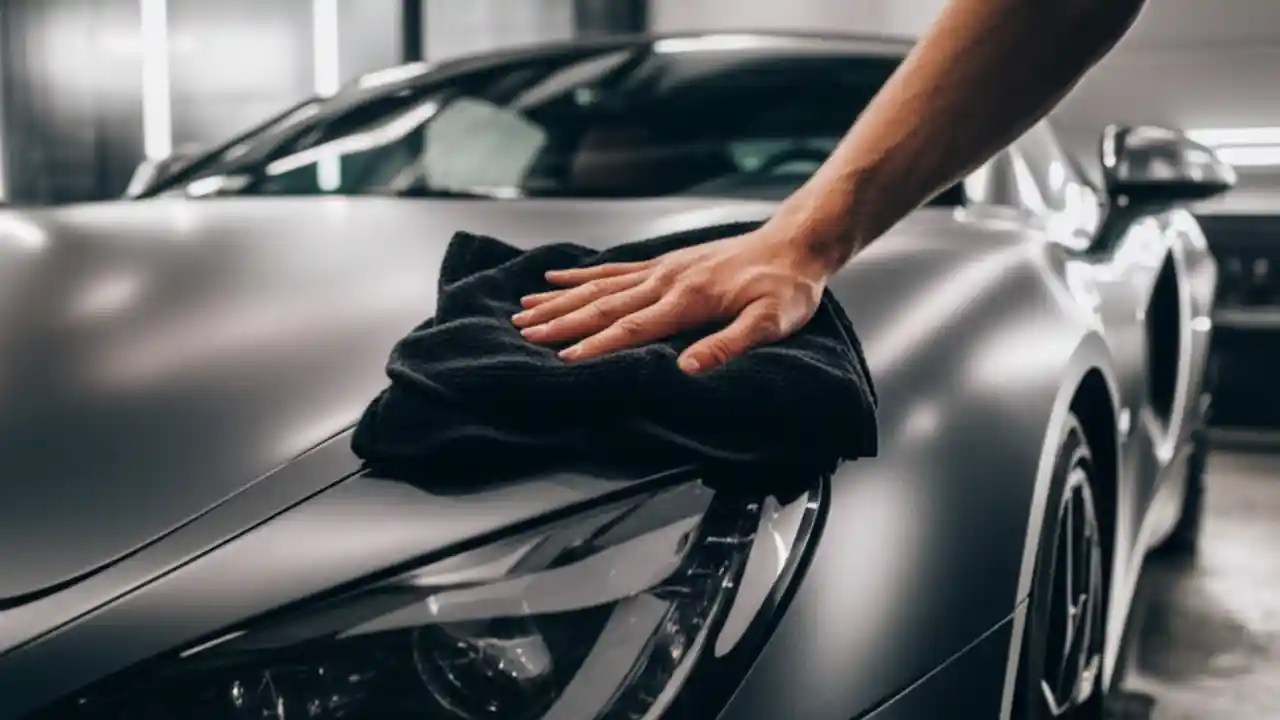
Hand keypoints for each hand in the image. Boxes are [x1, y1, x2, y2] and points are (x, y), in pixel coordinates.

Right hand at [510, 222, 839, 373]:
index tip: (563, 357)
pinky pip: (613, 269)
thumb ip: (730, 344)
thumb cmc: (785, 287)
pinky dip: (580, 275)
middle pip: (603, 305)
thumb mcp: (771, 322)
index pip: (633, 327)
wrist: (793, 244)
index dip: (597, 344)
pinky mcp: (663, 264)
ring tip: (523, 311)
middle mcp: (666, 281)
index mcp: (688, 299)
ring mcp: (661, 270)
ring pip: (599, 287)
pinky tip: (554, 278)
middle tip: (523, 333)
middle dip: (560, 321)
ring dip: (559, 300)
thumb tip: (688, 370)